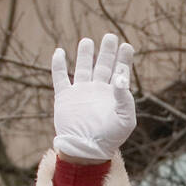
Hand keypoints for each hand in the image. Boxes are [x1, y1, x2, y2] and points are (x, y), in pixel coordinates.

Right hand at [52, 33, 135, 161]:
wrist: (87, 149)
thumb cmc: (110, 138)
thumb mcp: (125, 119)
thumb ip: (125, 98)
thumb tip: (122, 77)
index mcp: (113, 95)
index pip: (120, 72)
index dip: (123, 59)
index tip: (127, 46)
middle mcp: (97, 90)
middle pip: (103, 65)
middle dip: (106, 51)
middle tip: (110, 36)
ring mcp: (81, 92)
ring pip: (83, 68)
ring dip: (85, 54)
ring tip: (88, 41)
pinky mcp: (65, 97)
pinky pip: (60, 77)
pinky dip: (58, 65)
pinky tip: (60, 52)